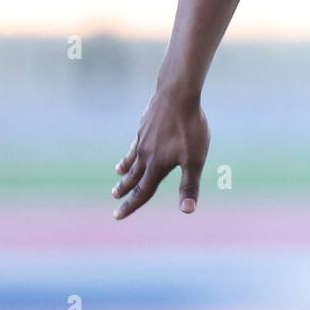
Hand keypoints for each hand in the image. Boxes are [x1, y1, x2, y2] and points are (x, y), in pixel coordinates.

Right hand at [112, 89, 210, 218]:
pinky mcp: (145, 124)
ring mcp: (143, 138)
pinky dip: (133, 148)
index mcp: (157, 166)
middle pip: (133, 177)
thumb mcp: (195, 160)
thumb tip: (187, 211)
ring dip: (125, 169)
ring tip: (118, 173)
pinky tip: (135, 145)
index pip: (142, 191)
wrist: (178, 94)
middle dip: (124, 190)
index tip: (118, 215)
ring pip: (132, 158)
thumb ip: (189, 185)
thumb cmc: (190, 128)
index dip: (131, 205)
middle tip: (114, 198)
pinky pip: (136, 141)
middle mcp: (146, 154)